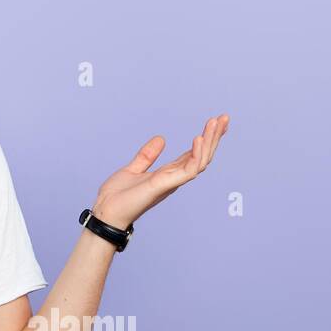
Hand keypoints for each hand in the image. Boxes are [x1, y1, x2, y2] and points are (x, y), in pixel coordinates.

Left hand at [89, 114, 229, 229]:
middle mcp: (174, 178)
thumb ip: (147, 155)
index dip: (206, 139)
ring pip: (200, 161)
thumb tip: (161, 138)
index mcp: (168, 174)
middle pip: (201, 156)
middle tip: (224, 117)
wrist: (106, 212)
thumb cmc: (117, 197)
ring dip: (210, 142)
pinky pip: (188, 170)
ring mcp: (171, 182)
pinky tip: (199, 138)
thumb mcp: (133, 169)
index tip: (216, 122)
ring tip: (215, 123)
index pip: (193, 154)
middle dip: (214, 137)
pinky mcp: (164, 185)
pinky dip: (196, 154)